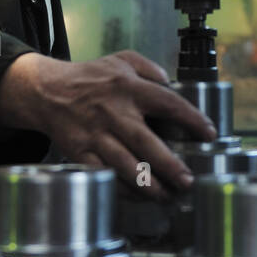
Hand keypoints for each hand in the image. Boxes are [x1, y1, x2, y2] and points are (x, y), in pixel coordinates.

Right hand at [0, 50, 215, 199]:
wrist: (46, 91)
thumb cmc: (89, 77)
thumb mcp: (121, 59)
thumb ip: (150, 68)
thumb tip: (171, 83)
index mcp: (128, 87)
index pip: (167, 102)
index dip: (192, 119)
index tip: (210, 133)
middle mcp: (113, 111)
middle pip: (145, 141)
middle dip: (168, 164)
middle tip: (188, 180)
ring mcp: (95, 134)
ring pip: (123, 164)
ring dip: (147, 184)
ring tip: (167, 196)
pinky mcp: (79, 152)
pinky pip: (103, 174)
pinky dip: (121, 188)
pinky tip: (138, 198)